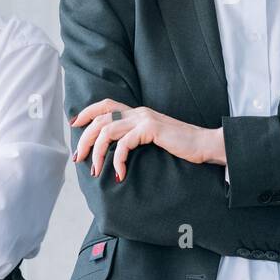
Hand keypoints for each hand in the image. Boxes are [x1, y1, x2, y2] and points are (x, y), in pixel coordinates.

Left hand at [71, 99, 224, 181]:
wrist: (204, 144)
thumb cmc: (181, 147)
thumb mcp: (154, 140)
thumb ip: (137, 138)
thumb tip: (116, 150)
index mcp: (138, 112)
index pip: (106, 104)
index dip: (87, 112)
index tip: (74, 124)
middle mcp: (139, 112)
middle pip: (100, 119)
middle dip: (84, 139)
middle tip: (78, 158)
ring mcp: (144, 119)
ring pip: (107, 131)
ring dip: (96, 152)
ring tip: (95, 170)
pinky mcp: (150, 129)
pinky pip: (124, 144)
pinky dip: (118, 161)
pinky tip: (120, 175)